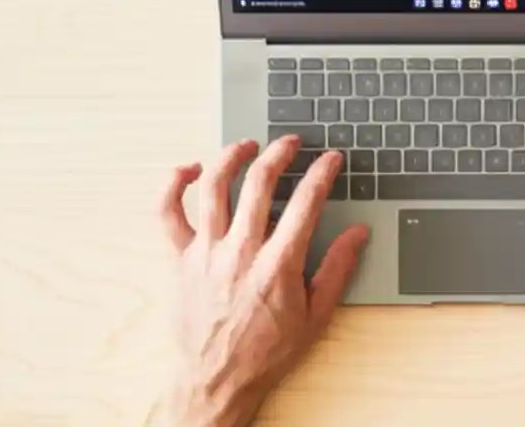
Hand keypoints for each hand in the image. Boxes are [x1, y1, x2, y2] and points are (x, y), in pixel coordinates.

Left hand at [153, 137, 368, 426]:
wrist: (217, 381)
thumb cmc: (265, 353)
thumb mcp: (316, 316)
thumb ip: (338, 269)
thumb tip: (358, 234)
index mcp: (278, 264)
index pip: (306, 201)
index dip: (322, 172)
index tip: (331, 159)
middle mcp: (240, 251)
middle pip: (259, 182)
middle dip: (279, 153)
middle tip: (291, 143)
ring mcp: (206, 252)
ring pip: (213, 186)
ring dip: (231, 157)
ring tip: (246, 145)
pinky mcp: (179, 259)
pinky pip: (167, 212)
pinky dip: (173, 184)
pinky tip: (188, 170)